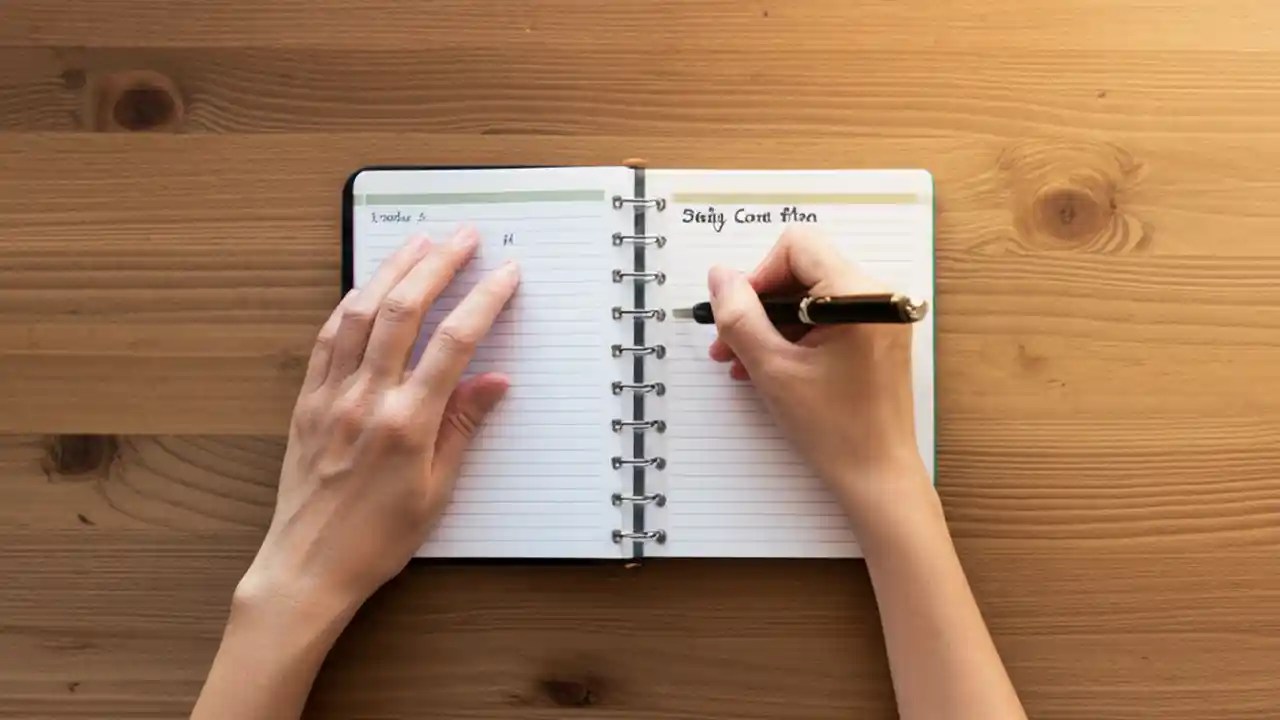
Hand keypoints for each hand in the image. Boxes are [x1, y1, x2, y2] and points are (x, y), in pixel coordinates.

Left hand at [237, 227, 519, 619]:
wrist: (308, 567)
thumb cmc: (378, 540)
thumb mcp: (436, 491)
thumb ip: (462, 427)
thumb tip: (495, 381)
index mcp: (407, 422)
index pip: (453, 343)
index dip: (483, 300)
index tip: (506, 273)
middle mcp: (367, 398)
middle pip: (404, 311)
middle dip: (438, 265)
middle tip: (463, 236)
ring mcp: (331, 395)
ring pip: (361, 314)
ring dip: (392, 271)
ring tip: (418, 242)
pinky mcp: (306, 402)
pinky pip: (327, 339)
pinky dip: (349, 305)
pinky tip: (366, 288)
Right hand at [706, 227, 927, 522]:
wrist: (877, 477)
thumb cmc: (833, 428)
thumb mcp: (772, 369)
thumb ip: (739, 316)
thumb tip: (719, 276)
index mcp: (859, 295)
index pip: (798, 246)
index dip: (758, 274)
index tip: (736, 313)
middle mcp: (878, 295)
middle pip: (803, 269)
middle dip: (759, 304)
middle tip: (727, 342)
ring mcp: (880, 316)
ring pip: (810, 295)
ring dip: (770, 323)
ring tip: (740, 362)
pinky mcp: (876, 336)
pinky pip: (826, 318)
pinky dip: (793, 335)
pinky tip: (766, 367)